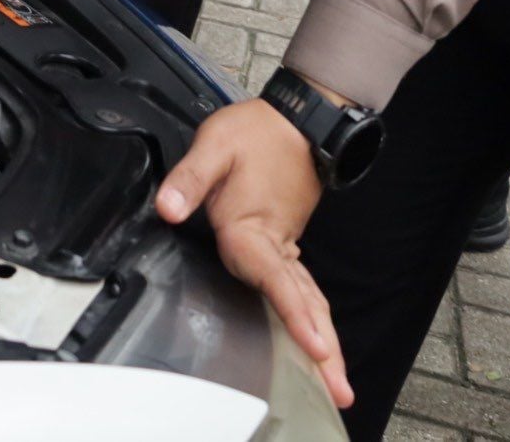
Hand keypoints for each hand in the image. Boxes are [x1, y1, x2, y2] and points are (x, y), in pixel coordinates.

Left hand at [157, 100, 353, 410]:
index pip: (274, 279)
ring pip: (309, 299)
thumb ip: (189, 179)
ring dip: (324, 339)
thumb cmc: (256, 132)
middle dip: (323, 349)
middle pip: (304, 304)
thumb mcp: (214, 144)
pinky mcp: (288, 242)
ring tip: (338, 381)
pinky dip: (313, 316)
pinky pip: (304, 287)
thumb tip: (168, 209)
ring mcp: (287, 245)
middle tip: (341, 391)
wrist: (297, 119)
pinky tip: (318, 338)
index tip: (314, 347)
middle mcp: (276, 244)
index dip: (293, 315)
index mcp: (254, 227)